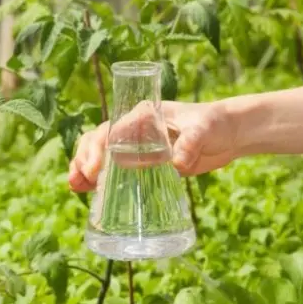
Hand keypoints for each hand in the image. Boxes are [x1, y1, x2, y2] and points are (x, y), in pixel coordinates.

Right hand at [68, 100, 238, 192]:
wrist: (228, 135)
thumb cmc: (215, 124)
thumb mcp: (203, 129)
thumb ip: (190, 143)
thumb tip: (177, 162)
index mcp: (142, 114)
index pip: (112, 130)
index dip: (99, 149)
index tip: (96, 169)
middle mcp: (132, 128)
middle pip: (97, 140)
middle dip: (85, 158)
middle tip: (84, 180)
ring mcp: (133, 146)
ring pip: (99, 154)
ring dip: (83, 168)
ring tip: (74, 185)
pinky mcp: (140, 163)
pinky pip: (112, 170)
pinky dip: (96, 179)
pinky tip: (83, 190)